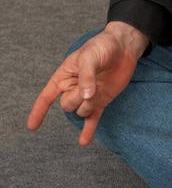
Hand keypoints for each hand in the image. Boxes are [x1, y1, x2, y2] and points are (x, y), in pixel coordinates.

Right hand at [27, 22, 148, 146]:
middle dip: (77, 99)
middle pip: (67, 105)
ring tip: (99, 90)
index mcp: (64, 75)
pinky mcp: (101, 100)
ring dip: (88, 106)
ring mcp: (88, 96)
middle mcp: (73, 87)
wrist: (124, 46)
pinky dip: (88, 130)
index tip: (31, 126)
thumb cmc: (102, 46)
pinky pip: (92, 119)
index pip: (47, 96)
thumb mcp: (90, 57)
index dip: (38, 111)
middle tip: (90, 86)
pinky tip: (84, 142)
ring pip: (80, 112)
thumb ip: (86, 77)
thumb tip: (86, 97)